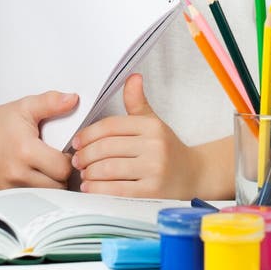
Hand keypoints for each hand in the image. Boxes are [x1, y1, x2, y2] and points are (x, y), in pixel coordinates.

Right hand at [0, 91, 78, 193]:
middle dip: (61, 177)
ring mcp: (6, 189)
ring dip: (49, 188)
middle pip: (56, 188)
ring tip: (46, 173)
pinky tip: (32, 181)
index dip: (69, 161)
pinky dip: (33, 196)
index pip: (63, 168)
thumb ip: (51, 102)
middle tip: (57, 165)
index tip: (64, 155)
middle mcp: (15, 173)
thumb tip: (74, 99)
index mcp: (25, 150)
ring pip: (43, 199)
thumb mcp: (26, 106)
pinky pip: (26, 205)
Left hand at [71, 74, 199, 197]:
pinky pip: (117, 191)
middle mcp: (154, 146)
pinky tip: (91, 188)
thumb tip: (132, 77)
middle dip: (86, 155)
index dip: (88, 134)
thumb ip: (137, 102)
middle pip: (107, 148)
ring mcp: (154, 170)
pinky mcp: (152, 193)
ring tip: (83, 174)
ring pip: (109, 169)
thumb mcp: (153, 122)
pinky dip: (99, 190)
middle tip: (77, 160)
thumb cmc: (167, 148)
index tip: (77, 142)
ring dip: (90, 173)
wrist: (193, 174)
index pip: (110, 126)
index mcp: (151, 126)